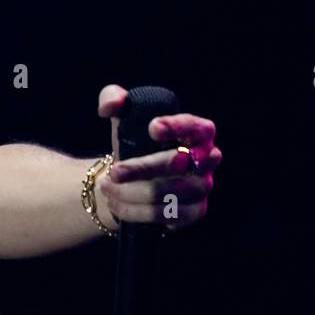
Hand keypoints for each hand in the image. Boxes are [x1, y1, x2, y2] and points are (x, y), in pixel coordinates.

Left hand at [96, 85, 222, 230]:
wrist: (130, 179)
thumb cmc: (132, 141)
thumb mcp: (122, 116)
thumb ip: (113, 99)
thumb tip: (110, 106)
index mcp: (197, 133)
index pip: (197, 127)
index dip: (179, 127)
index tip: (152, 128)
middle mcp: (207, 160)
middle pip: (180, 164)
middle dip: (142, 168)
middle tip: (114, 171)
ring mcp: (203, 188)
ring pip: (169, 193)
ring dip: (132, 193)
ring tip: (107, 187)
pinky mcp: (193, 212)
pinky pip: (166, 215)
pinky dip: (136, 211)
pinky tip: (116, 204)